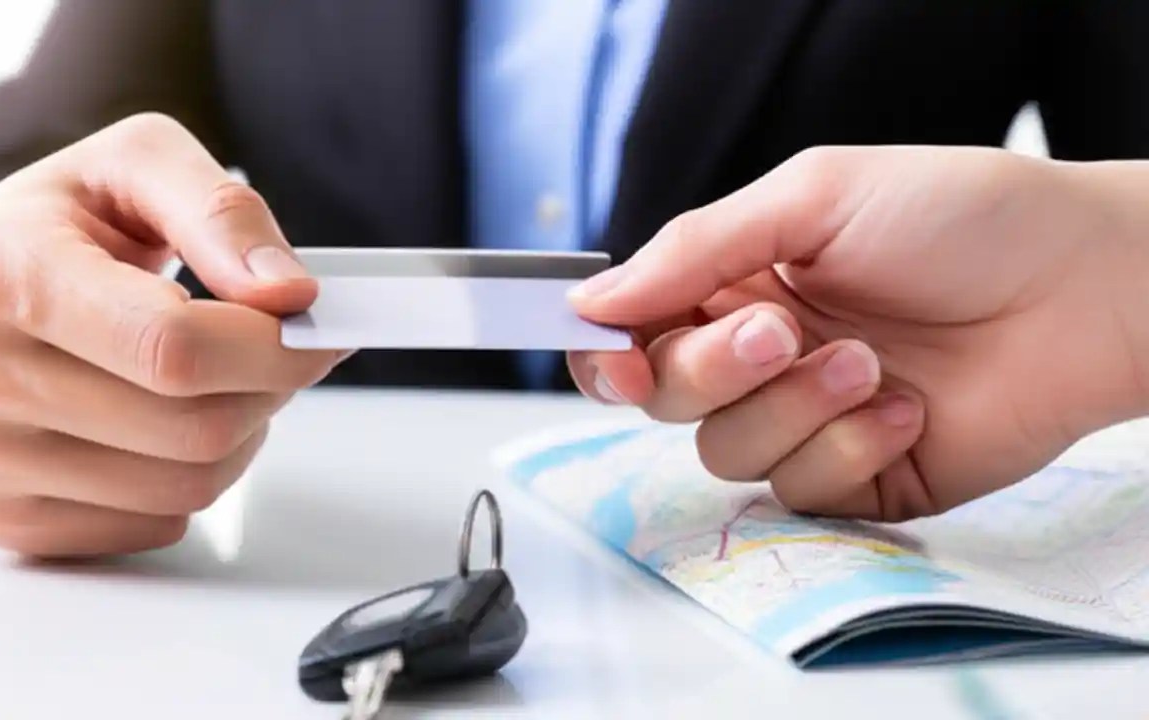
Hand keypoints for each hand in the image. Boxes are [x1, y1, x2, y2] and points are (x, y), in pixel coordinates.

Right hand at [0, 114, 344, 556]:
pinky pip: (154, 527)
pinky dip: (191, 481)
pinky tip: (163, 426)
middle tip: (271, 349)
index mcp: (8, 273)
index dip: (273, 347)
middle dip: (268, 388)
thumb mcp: (133, 165)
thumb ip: (222, 212)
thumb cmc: (50, 228)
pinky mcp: (0, 518)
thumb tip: (291, 294)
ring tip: (215, 380)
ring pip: (186, 488)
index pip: (174, 348)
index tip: (317, 328)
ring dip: (239, 436)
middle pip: (195, 429)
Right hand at [568, 147, 1148, 520]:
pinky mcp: (857, 477)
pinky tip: (907, 404)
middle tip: (780, 330)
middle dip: (713, 371)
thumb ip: (694, 248)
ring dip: (794, 407)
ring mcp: (807, 418)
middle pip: (667, 397)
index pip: (637, 329)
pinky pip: (801, 490)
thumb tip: (593, 300)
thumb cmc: (963, 219)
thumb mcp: (813, 197)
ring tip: (869, 360)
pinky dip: (850, 447)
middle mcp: (761, 353)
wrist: (1086, 288)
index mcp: (738, 279)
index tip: (619, 358)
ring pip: (727, 451)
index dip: (611, 352)